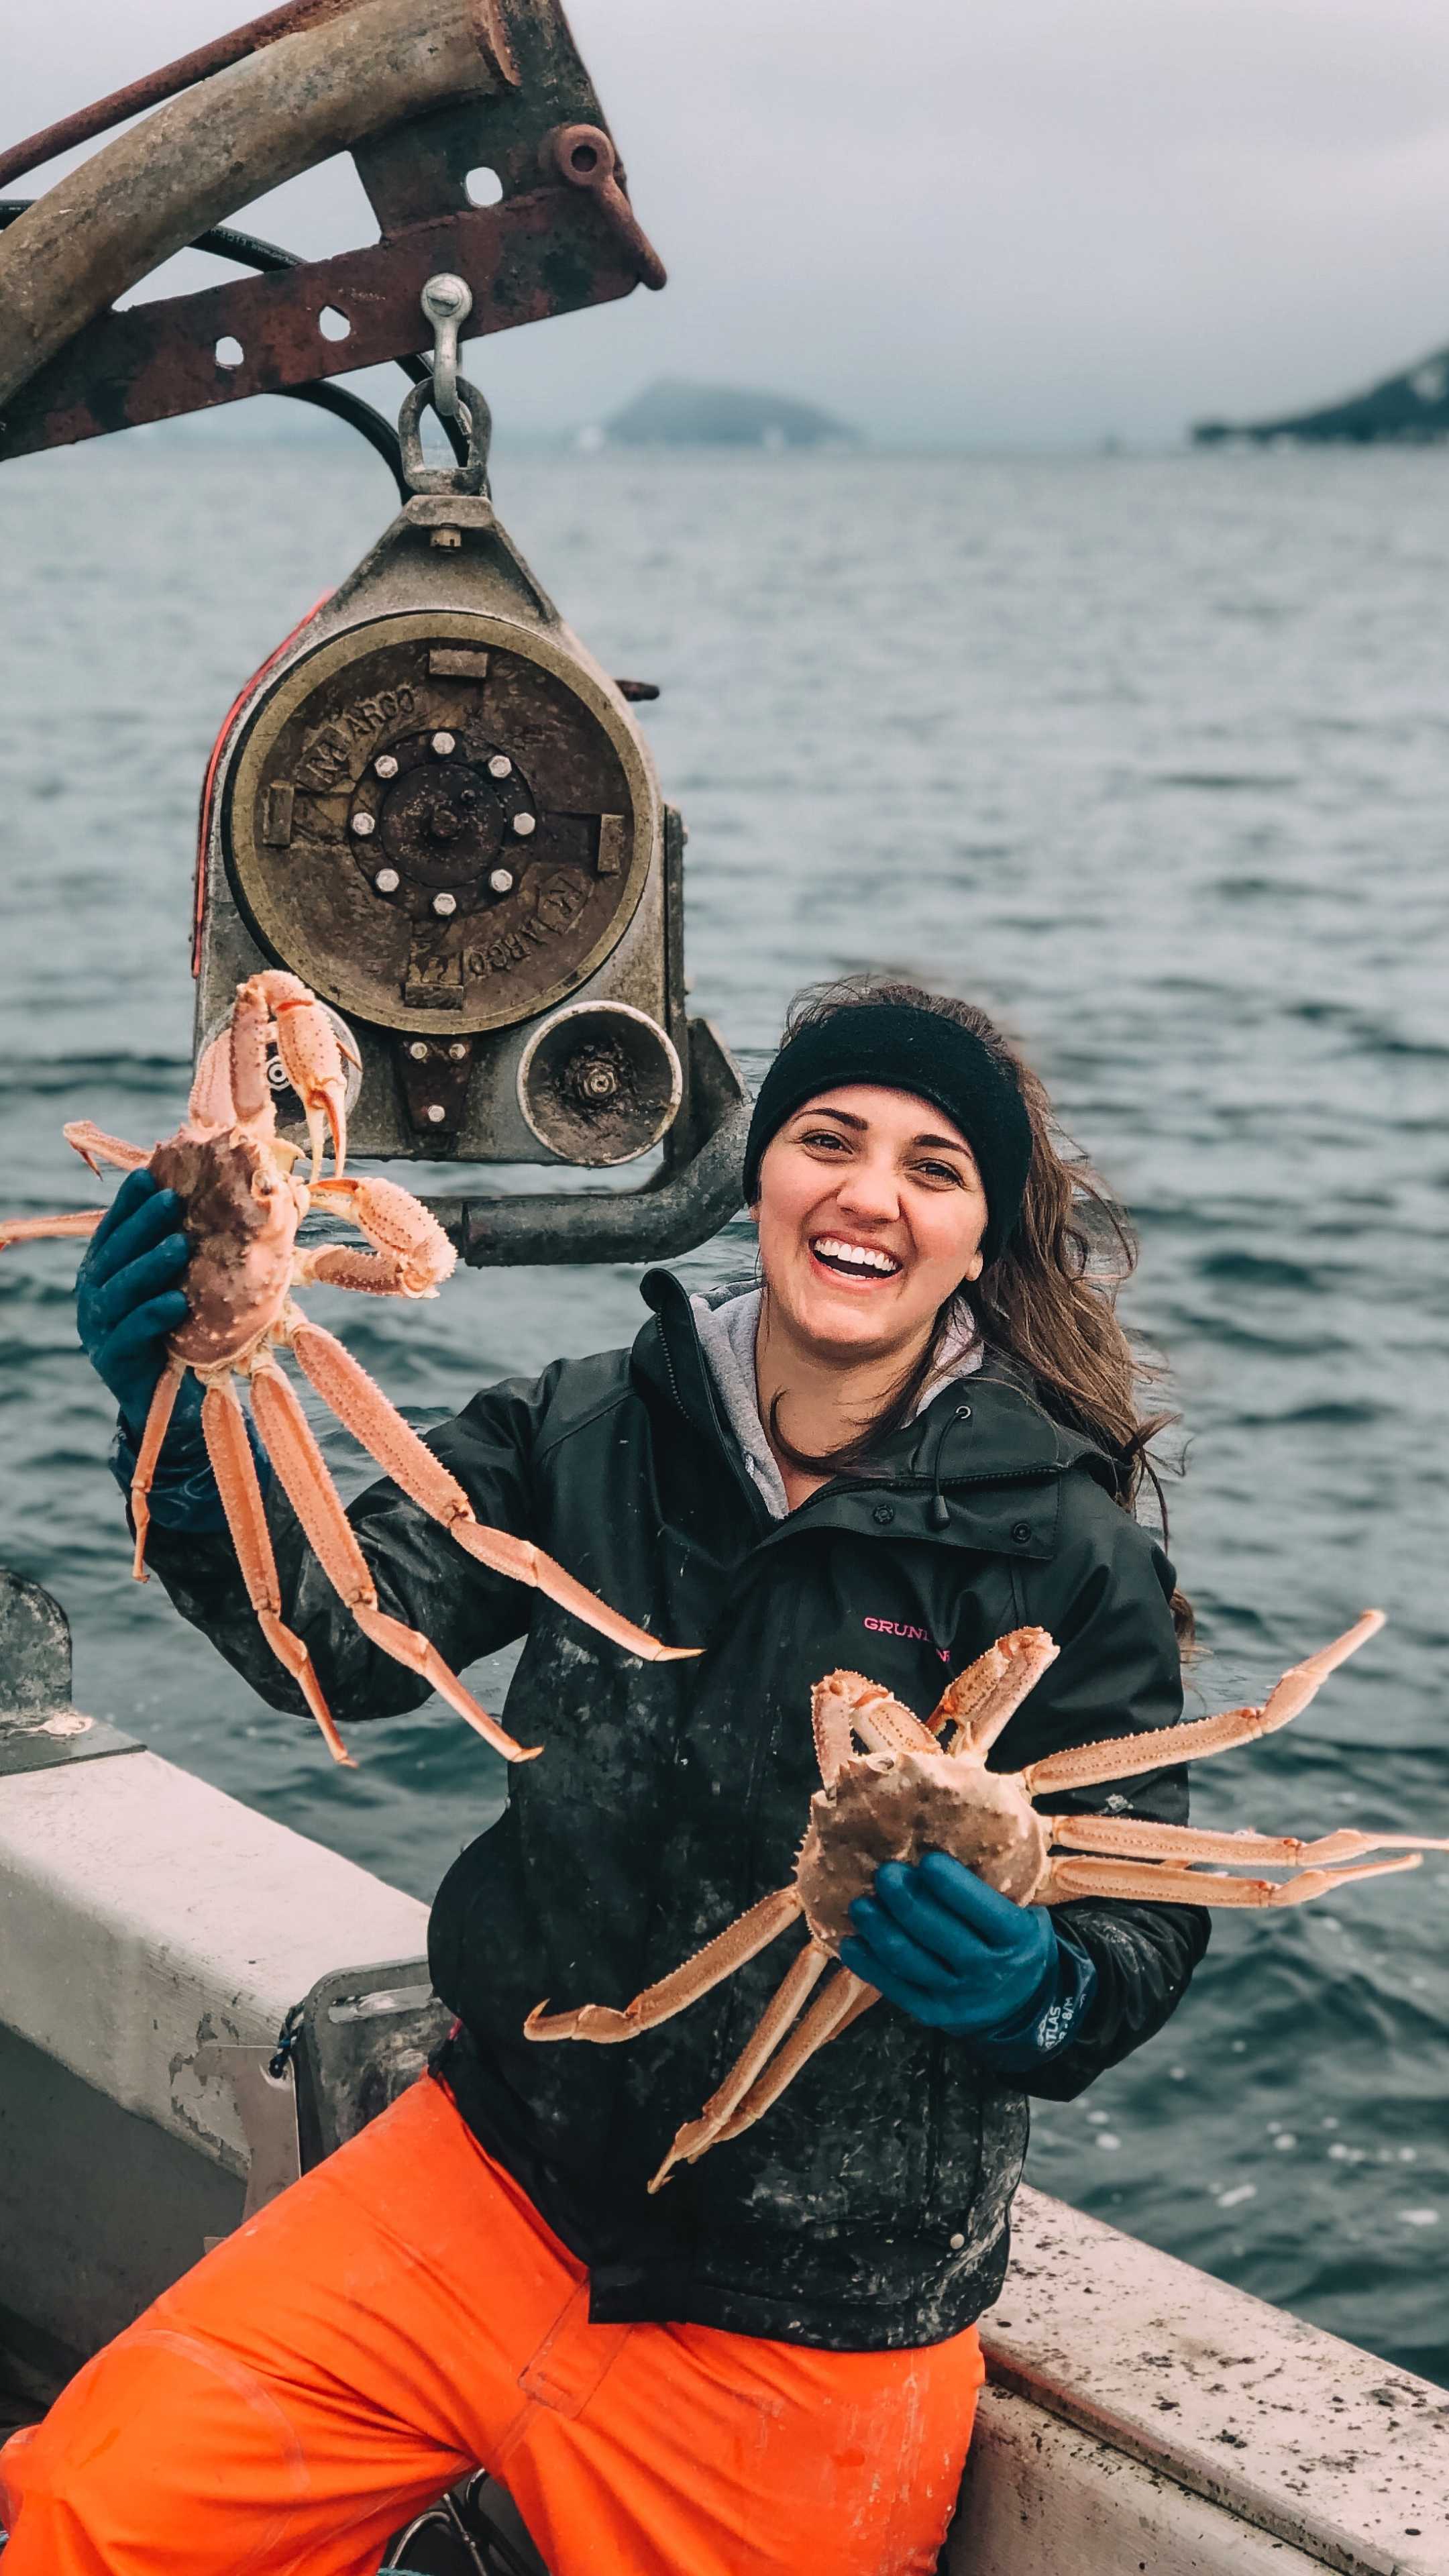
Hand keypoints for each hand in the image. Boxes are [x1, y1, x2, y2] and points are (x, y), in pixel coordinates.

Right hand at [75, 1169, 195, 1443]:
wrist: (178, 1403)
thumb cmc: (187, 1331)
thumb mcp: (187, 1285)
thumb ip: (193, 1251)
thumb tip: (236, 1201)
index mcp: (106, 1271)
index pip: (114, 1229)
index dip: (130, 1202)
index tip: (151, 1172)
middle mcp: (95, 1295)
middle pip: (114, 1254)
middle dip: (142, 1224)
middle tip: (172, 1199)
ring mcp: (99, 1329)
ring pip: (118, 1291)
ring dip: (148, 1265)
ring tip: (180, 1244)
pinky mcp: (112, 1360)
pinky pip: (130, 1334)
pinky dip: (152, 1316)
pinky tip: (176, 1302)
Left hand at [840, 1849, 1058, 2036]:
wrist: (1023, 2003)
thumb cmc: (1016, 1938)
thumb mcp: (1027, 1912)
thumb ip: (997, 1885)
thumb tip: (952, 1833)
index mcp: (1015, 1936)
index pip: (981, 1909)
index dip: (952, 1886)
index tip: (926, 1860)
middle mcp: (987, 1968)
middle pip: (938, 1933)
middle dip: (907, 1901)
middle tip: (884, 1873)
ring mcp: (957, 1994)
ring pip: (910, 1961)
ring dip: (880, 1930)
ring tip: (860, 1904)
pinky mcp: (932, 2012)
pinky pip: (896, 1988)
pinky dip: (870, 1966)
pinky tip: (851, 1943)